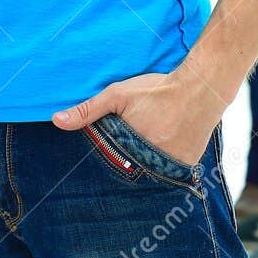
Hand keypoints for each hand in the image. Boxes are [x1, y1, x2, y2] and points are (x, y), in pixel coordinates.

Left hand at [50, 71, 219, 168]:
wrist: (200, 88)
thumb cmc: (156, 90)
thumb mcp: (117, 95)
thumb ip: (87, 110)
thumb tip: (57, 120)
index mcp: (131, 148)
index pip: (111, 160)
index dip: (112, 148)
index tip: (120, 136)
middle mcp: (152, 163)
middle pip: (131, 165)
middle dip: (130, 153)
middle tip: (143, 129)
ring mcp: (172, 166)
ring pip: (152, 168)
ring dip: (149, 156)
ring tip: (157, 131)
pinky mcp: (189, 165)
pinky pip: (172, 168)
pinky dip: (168, 157)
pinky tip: (170, 137)